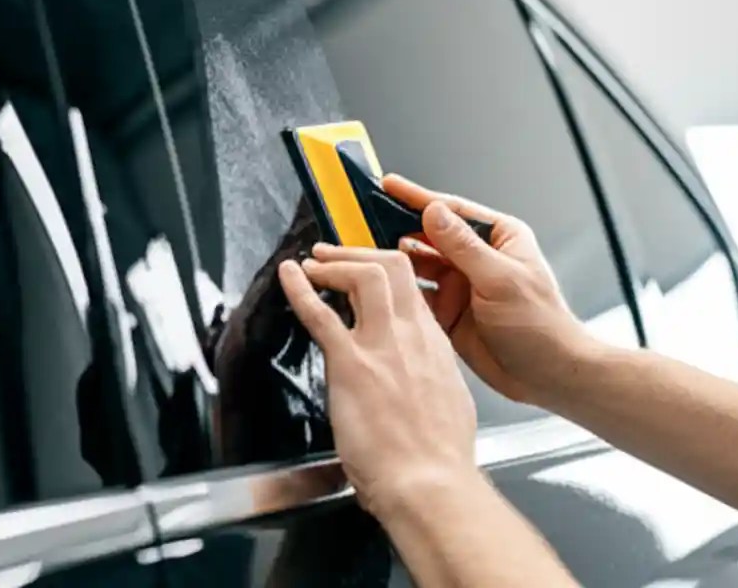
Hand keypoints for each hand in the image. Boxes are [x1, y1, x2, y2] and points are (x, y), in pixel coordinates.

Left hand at [278, 248, 477, 517]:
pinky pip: (321, 314)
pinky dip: (299, 289)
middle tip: (334, 256)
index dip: (387, 270)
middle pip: (390, 267)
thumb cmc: (439, 458)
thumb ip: (432, 380)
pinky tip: (288, 277)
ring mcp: (382, 345)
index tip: (369, 269)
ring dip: (333, 264)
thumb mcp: (449, 403)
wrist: (430, 483)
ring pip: (363, 275)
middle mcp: (411, 335)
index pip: (412, 288)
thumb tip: (421, 383)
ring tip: (313, 264)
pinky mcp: (351, 364)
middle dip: (357, 254)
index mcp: (434, 345)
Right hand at [382, 175, 586, 404]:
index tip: (389, 186)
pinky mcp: (450, 314)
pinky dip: (399, 292)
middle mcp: (478, 259)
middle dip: (398, 229)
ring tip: (364, 255)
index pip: (451, 210)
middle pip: (429, 236)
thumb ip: (463, 247)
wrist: (548, 377)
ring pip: (419, 266)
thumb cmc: (543, 327)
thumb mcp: (501, 280)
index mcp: (500, 238)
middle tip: (363, 222)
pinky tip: (380, 288)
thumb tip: (434, 211)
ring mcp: (462, 286)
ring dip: (394, 261)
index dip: (418, 198)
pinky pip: (417, 297)